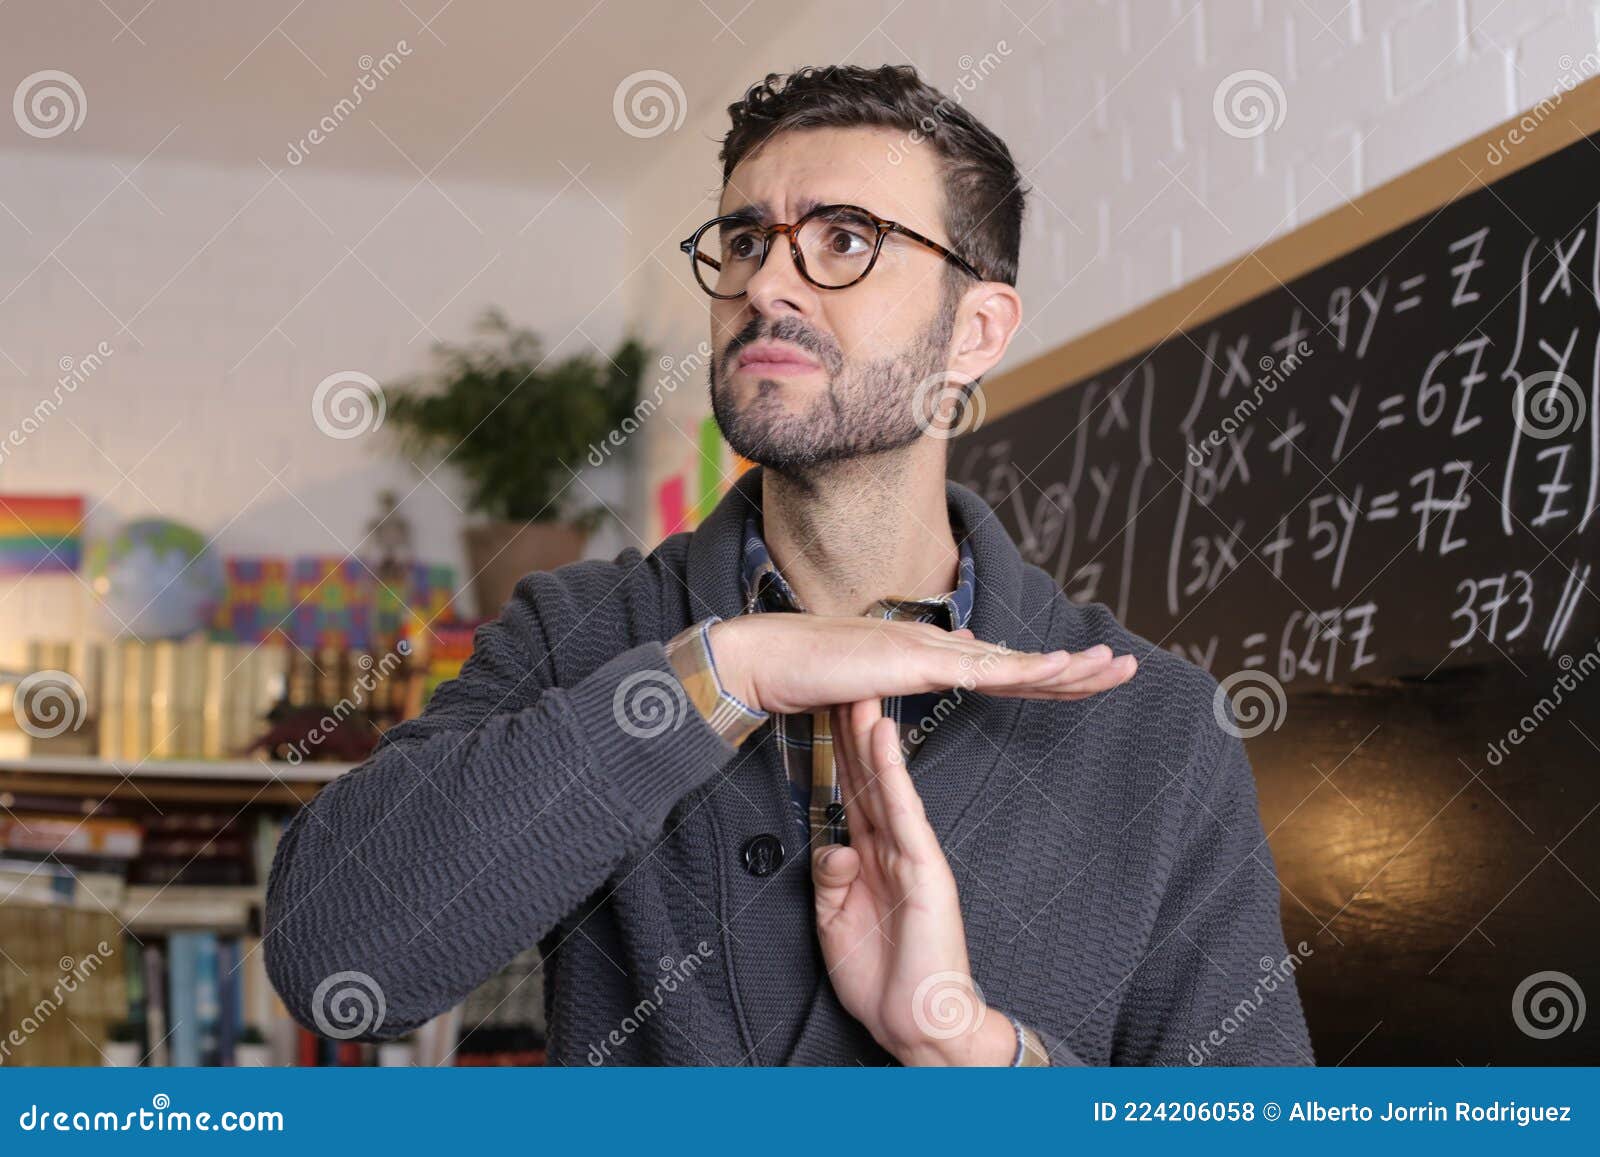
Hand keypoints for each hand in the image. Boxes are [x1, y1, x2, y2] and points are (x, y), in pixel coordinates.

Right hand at [708, 614, 1136, 715]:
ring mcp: (934, 651)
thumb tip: (936, 672)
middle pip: (1023, 664)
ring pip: (1017, 663)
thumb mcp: (870, 689)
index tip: (1087, 679)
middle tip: (1127, 667)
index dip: (1047, 677)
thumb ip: (906, 682)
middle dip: (1078, 668)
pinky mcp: (921, 661)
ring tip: (1114, 667)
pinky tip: (1063, 672)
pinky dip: (1029, 670)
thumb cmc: (810, 678)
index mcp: (935, 659)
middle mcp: (942, 648)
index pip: (1003, 673)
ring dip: (1069, 667)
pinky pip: (987, 671)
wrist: (772, 659)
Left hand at [811, 697, 1016, 1065]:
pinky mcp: (925, 867)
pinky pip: (903, 811)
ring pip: (885, 783)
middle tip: (843, 681)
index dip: (836, 753)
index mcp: (871, 856)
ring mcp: (911, 853)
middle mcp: (892, 846)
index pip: (852, 791)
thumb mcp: (836, 923)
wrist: (920, 1022)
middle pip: (867, 777)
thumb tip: (831, 845)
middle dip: (853, 731)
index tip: (823, 711)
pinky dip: (892, 773)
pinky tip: (882, 740)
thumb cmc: (883, 977)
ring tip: (861, 692)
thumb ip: (831, 880)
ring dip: (871, 737)